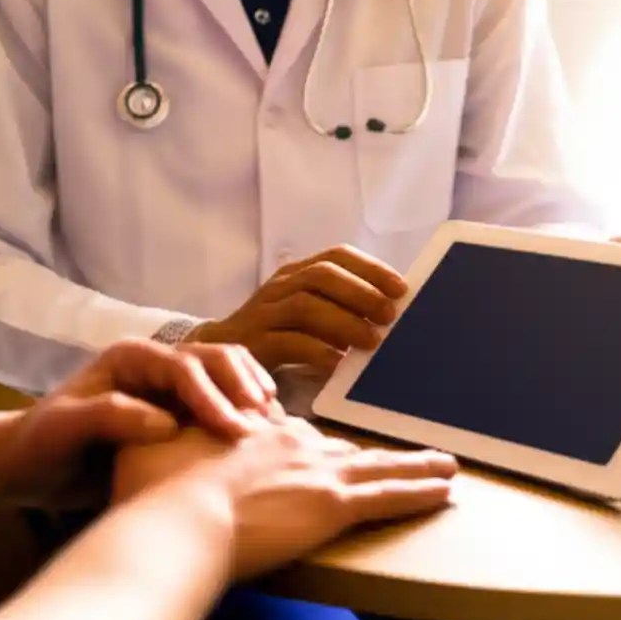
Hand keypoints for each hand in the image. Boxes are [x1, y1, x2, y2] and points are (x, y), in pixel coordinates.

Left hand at [0, 339, 278, 505]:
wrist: (33, 468)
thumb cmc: (43, 447)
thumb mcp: (64, 430)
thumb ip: (109, 417)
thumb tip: (167, 424)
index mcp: (131, 358)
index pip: (185, 368)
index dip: (213, 396)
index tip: (234, 430)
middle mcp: (156, 363)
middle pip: (214, 358)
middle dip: (242, 387)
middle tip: (263, 422)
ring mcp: (171, 385)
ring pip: (226, 372)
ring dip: (250, 392)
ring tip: (271, 422)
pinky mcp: (181, 408)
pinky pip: (223, 398)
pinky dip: (244, 410)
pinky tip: (260, 434)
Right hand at [112, 421, 458, 578]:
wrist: (177, 519)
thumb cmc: (155, 491)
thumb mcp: (156, 451)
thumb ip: (170, 440)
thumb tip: (159, 428)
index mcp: (255, 433)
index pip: (296, 436)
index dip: (315, 444)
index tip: (329, 449)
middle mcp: (294, 445)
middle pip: (344, 448)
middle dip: (373, 454)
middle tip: (404, 454)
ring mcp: (317, 473)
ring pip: (378, 467)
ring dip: (415, 465)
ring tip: (446, 465)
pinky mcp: (333, 503)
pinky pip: (390, 495)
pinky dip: (420, 490)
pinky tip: (444, 488)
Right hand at [189, 245, 406, 374]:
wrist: (218, 355)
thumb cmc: (278, 335)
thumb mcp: (309, 314)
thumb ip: (341, 309)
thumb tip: (392, 316)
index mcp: (297, 273)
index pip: (337, 256)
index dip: (371, 268)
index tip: (402, 288)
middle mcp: (280, 286)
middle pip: (322, 275)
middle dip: (361, 293)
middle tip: (389, 316)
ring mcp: (264, 312)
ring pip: (305, 305)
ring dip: (344, 322)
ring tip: (371, 341)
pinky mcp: (253, 343)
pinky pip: (288, 342)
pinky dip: (318, 351)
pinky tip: (339, 363)